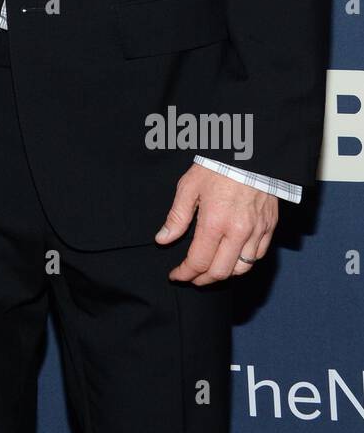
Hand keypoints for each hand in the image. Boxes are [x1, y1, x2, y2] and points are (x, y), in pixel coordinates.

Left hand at [155, 165, 277, 283]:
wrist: (251, 151)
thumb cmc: (217, 165)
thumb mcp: (189, 186)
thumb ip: (177, 217)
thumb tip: (162, 239)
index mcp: (215, 222)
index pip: (199, 262)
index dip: (185, 274)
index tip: (176, 275)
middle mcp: (238, 232)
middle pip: (220, 272)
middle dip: (202, 280)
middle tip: (191, 277)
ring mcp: (257, 231)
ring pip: (241, 269)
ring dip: (223, 274)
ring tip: (210, 270)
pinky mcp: (269, 227)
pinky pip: (258, 256)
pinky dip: (243, 263)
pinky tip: (232, 258)